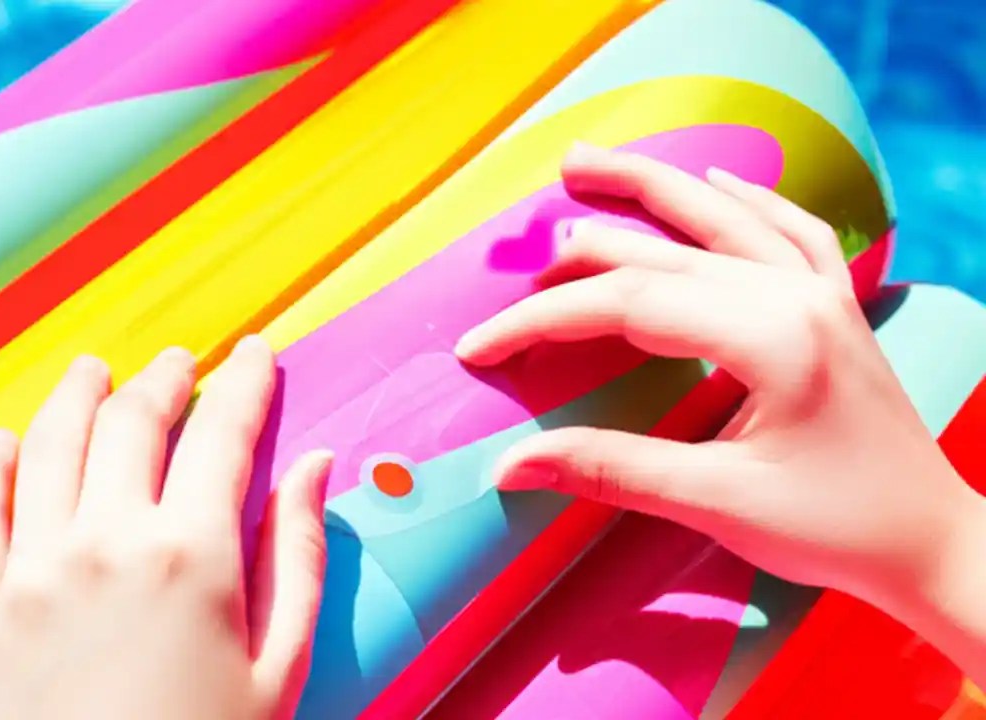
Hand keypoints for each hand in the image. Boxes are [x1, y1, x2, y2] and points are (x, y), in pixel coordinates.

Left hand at [0, 338, 331, 719]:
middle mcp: (107, 541)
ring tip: (95, 370)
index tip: (258, 350)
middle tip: (181, 362)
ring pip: (48, 444)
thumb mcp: (280, 665)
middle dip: (164, 379)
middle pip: (133, 421)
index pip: (224, 433)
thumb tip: (313, 464)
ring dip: (76, 395)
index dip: (247, 381)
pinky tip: (3, 440)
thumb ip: (298, 555)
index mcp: (194, 555)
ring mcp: (34, 569)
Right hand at [455, 143, 985, 681]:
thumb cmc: (835, 530)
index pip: (627, 304)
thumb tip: (512, 464)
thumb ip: (609, 470)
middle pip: (662, 251)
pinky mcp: (836, 307)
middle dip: (578, 253)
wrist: (935, 544)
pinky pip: (790, 231)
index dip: (544, 320)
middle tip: (516, 258)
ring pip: (722, 215)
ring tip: (587, 162)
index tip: (482, 347)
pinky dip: (747, 200)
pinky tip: (714, 178)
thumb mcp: (716, 504)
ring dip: (649, 187)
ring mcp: (822, 294)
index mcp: (769, 337)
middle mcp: (796, 296)